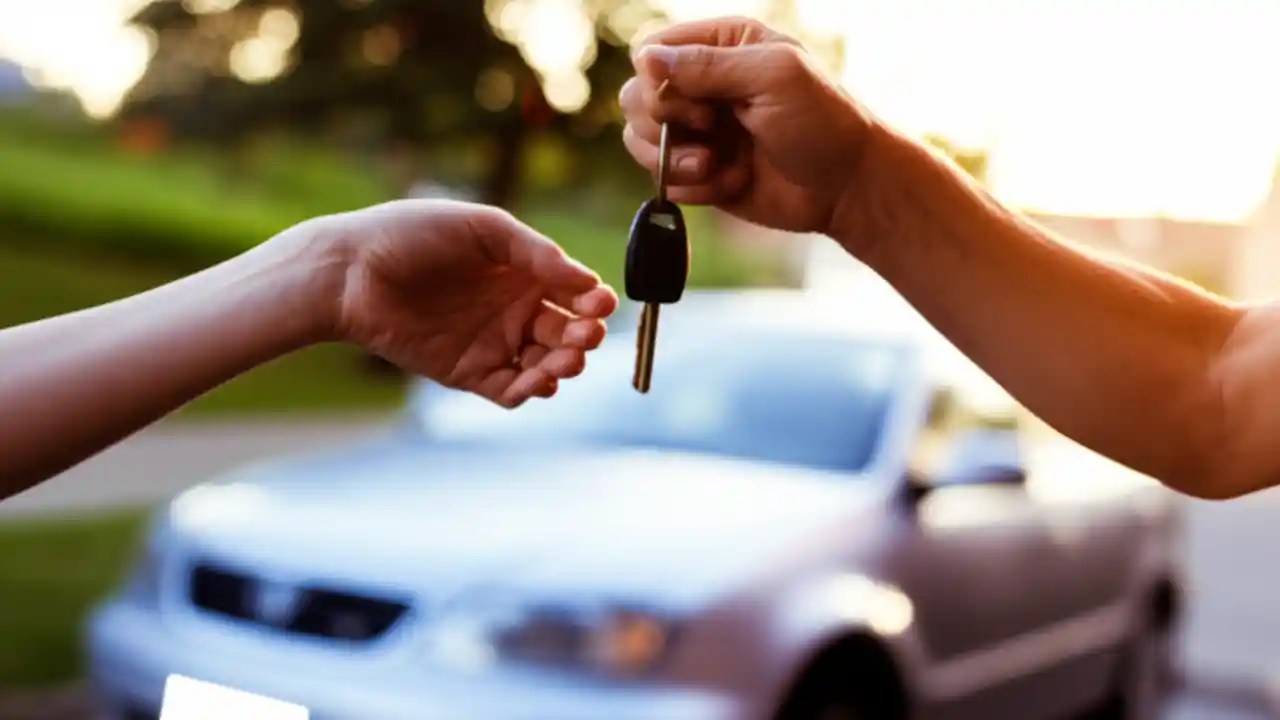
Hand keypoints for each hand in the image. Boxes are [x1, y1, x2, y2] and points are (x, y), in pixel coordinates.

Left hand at [303, 200, 617, 407]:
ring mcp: (492, 342)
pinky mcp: (468, 373)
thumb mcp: (482, 227)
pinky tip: (538, 380)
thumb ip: (535, 252)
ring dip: (563, 366)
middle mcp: (513, 308)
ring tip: (565, 361)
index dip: (593, 301)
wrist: (350, 272)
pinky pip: (510, 389)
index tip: (599, 304)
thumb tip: (588, 280)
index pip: (574, 292)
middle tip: (585, 336)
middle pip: (567, 332)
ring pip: (545, 364)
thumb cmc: (411, 235)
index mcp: (522, 271)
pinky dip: (530, 390)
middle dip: (584, 337)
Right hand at [620, 17, 878, 238]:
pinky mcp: (699, 173)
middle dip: (664, 123)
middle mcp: (703, 85)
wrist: (847, 187)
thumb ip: (708, 65)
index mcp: (722, 46)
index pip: (651, 52)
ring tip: (716, 166)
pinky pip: (662, 181)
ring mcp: (698, 132)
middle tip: (712, 133)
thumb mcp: (773, 77)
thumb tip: (646, 60)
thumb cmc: (823, 122)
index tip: (702, 104)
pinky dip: (692, 188)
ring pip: (638, 140)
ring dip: (674, 160)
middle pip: (635, 97)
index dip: (659, 82)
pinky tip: (732, 183)